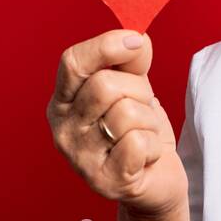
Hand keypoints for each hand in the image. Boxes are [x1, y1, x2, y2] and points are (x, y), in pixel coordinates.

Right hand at [46, 29, 186, 219]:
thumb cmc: (140, 130)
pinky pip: (139, 143)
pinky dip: (154, 147)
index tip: (135, 42)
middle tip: (143, 110)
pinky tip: (145, 157)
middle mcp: (63, 130)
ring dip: (149, 122)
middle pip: (105, 85)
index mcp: (63, 101)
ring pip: (127, 113)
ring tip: (143, 135)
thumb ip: (130, 60)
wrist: (156, 179)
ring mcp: (80, 159)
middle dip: (139, 92)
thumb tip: (135, 39)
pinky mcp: (105, 181)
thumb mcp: (134, 87)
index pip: (72, 62)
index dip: (107, 46)